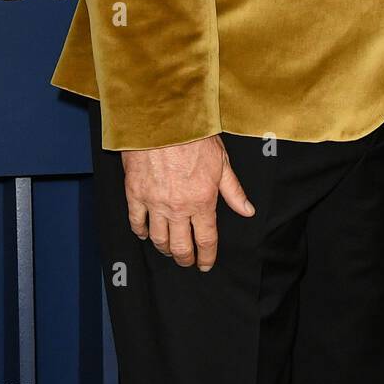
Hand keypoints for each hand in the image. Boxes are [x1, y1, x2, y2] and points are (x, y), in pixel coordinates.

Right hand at [121, 134, 254, 270]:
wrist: (163, 119)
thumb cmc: (194, 136)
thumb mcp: (222, 162)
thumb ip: (233, 191)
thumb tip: (247, 211)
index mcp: (202, 201)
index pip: (206, 239)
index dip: (207, 256)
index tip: (206, 264)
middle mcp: (177, 208)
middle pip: (180, 246)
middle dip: (185, 258)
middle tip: (188, 261)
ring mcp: (154, 203)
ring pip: (158, 238)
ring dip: (165, 248)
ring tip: (170, 249)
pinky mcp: (135, 194)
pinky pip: (136, 222)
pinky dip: (141, 232)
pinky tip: (145, 234)